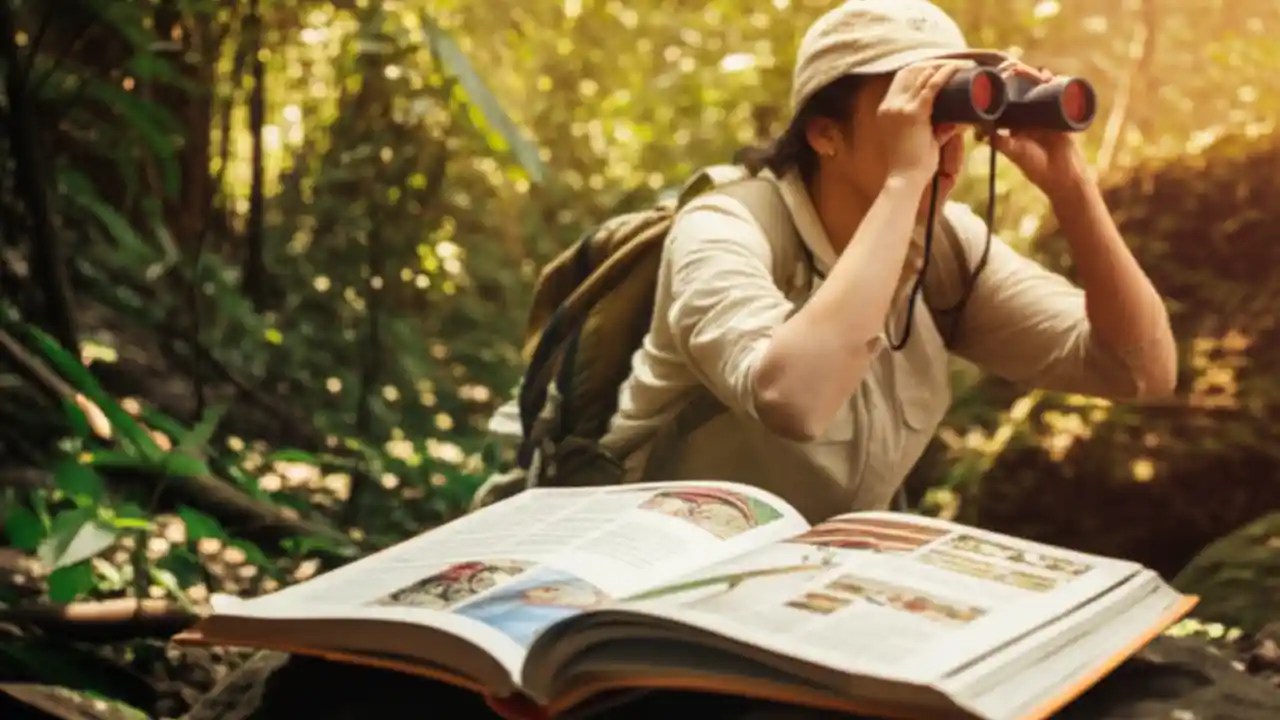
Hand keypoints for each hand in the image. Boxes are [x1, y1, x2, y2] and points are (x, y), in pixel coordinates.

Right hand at [877, 60, 966, 185]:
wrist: (904, 180)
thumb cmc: (913, 167)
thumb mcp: (925, 142)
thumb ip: (940, 130)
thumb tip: (961, 121)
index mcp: (886, 111)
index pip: (901, 80)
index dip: (921, 69)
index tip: (940, 68)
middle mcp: (889, 105)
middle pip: (910, 72)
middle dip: (931, 64)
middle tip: (953, 64)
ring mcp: (899, 108)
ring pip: (921, 75)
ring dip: (941, 66)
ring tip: (960, 65)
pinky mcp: (913, 114)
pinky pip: (930, 87)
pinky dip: (944, 75)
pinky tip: (956, 69)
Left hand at [985, 61, 1091, 198]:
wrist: (1061, 174)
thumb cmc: (1035, 166)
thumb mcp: (1014, 152)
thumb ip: (1000, 141)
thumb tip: (982, 131)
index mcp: (1014, 123)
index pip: (1005, 101)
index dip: (999, 89)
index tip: (992, 78)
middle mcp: (1027, 115)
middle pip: (1021, 91)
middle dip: (1016, 78)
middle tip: (1009, 68)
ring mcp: (1044, 113)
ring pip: (1037, 89)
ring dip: (1032, 77)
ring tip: (1025, 70)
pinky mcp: (1061, 113)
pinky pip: (1058, 93)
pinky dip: (1053, 82)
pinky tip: (1046, 75)